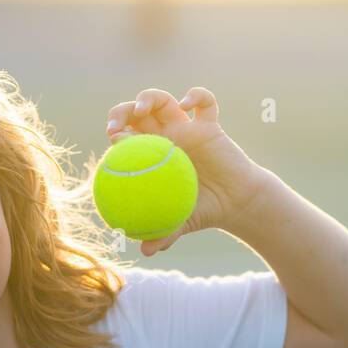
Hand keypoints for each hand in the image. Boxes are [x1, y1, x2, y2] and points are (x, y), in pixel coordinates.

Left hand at [105, 87, 273, 255]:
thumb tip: (146, 252)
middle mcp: (163, 138)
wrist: (235, 202)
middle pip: (136, 115)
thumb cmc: (201, 211)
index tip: (112, 141)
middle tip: (116, 124)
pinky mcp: (208, 123)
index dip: (114, 136)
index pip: (124, 140)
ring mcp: (184, 127)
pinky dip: (196, 95)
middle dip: (121, 112)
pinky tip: (187, 103)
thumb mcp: (181, 224)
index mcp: (148, 157)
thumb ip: (163, 233)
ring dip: (148, 99)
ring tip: (141, 108)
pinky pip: (204, 102)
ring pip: (162, 101)